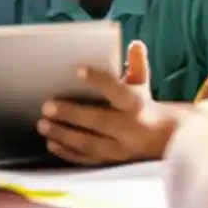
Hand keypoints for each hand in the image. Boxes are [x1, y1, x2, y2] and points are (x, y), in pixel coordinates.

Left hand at [37, 41, 178, 164]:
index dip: (99, 80)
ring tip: (43, 125)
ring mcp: (121, 149)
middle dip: (71, 114)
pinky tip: (51, 144)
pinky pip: (88, 160)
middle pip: (99, 120)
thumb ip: (137, 65)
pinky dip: (68, 153)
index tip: (78, 70)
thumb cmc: (144, 106)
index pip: (118, 90)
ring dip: (64, 134)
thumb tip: (135, 44)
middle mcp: (131, 128)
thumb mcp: (142, 85)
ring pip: (90, 144)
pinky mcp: (112, 162)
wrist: (164, 140)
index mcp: (137, 104)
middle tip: (47, 106)